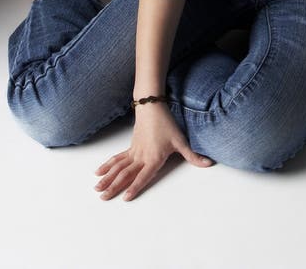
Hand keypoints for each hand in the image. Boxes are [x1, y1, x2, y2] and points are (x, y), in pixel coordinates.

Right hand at [94, 102, 214, 200]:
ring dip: (107, 178)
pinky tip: (98, 172)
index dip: (135, 186)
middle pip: (125, 174)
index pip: (143, 175)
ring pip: (118, 167)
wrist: (152, 107)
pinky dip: (108, 165)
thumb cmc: (167, 124)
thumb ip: (193, 155)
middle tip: (103, 198)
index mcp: (154, 157)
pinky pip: (117, 158)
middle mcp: (141, 156)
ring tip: (97, 188)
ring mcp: (134, 152)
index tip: (125, 197)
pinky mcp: (131, 147)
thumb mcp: (181, 141)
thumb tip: (208, 164)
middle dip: (114, 186)